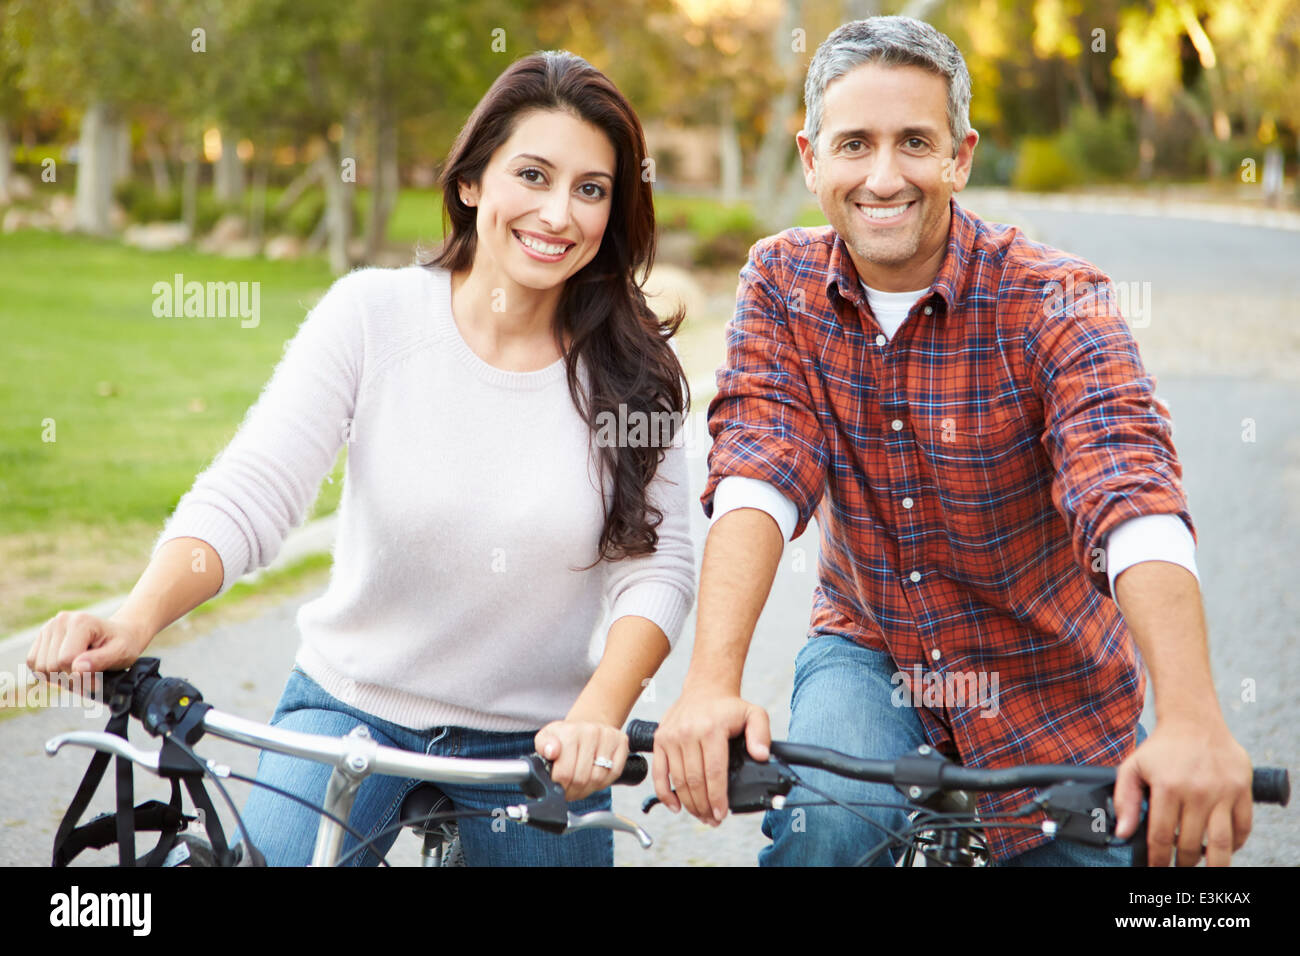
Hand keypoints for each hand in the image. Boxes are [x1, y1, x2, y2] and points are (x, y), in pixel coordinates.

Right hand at [26, 611, 151, 686]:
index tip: (98, 677)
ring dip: (59, 678)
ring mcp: (48, 628)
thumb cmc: (123, 644)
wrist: (119, 635)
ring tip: (80, 672)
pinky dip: (48, 674)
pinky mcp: (41, 637)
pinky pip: (33, 664)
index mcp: (80, 622)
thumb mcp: (121, 653)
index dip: (81, 676)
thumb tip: (78, 668)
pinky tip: (67, 669)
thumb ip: (100, 660)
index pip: (65, 660)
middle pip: (51, 667)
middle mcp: (60, 621)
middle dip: (71, 678)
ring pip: (40, 668)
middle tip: (91, 676)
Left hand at [534, 720, 628, 801]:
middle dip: (573, 790)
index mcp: (570, 731)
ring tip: (580, 786)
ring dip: (587, 789)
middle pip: (582, 778)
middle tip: (568, 790)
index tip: (558, 787)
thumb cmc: (565, 737)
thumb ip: (543, 746)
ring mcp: (608, 736)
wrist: (586, 726)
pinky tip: (594, 778)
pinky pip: (614, 773)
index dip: (560, 787)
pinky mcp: (622, 742)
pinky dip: (603, 782)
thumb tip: (552, 751)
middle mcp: (591, 731)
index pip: (564, 773)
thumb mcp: (546, 739)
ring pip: (598, 778)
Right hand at [652, 687, 769, 825]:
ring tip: (700, 815)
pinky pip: (659, 772)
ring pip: (678, 780)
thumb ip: (761, 734)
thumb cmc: (729, 706)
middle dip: (704, 806)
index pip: (714, 772)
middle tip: (712, 820)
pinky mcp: (660, 739)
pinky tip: (675, 806)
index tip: (722, 814)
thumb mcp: (754, 714)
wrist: (705, 689)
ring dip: (689, 804)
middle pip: (695, 780)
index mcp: (711, 729)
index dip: (718, 797)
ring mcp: (671, 736)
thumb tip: (761, 755)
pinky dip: (665, 793)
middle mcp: (688, 733)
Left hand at [1113, 717, 1252, 866]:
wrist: (1194, 720)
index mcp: (1167, 786)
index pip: (1161, 836)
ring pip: (1221, 843)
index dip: (1157, 858)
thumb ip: (1125, 800)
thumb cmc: (1161, 747)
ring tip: (1202, 867)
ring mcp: (1223, 791)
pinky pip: (1244, 827)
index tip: (1156, 867)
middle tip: (1177, 867)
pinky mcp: (1242, 789)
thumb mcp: (1132, 767)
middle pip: (1190, 843)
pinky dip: (1236, 844)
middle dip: (1182, 862)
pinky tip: (1223, 848)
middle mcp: (1197, 791)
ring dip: (1212, 863)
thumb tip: (1123, 833)